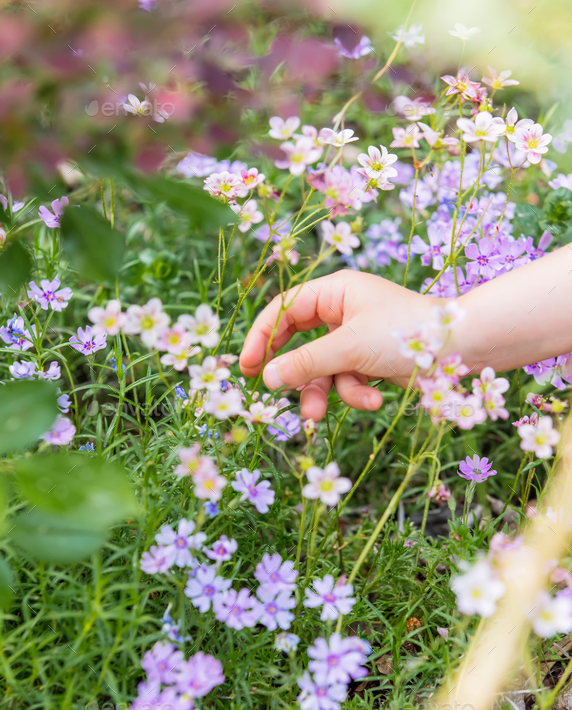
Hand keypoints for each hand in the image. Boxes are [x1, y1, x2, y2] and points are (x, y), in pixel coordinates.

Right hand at [239, 269, 439, 420]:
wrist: (463, 349)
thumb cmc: (406, 334)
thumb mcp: (350, 349)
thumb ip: (306, 363)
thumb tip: (266, 378)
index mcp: (335, 292)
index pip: (284, 310)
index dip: (262, 337)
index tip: (246, 367)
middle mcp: (343, 311)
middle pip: (300, 343)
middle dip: (295, 373)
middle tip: (269, 393)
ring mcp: (356, 338)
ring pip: (323, 369)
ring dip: (325, 393)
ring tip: (317, 417)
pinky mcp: (371, 361)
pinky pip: (348, 380)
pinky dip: (356, 393)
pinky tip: (373, 400)